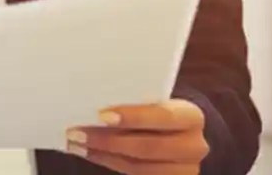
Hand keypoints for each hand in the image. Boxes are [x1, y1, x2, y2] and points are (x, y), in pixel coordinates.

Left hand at [66, 99, 208, 173]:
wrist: (180, 135)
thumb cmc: (159, 112)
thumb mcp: (156, 103)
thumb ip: (135, 103)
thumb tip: (94, 105)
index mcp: (192, 117)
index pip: (162, 115)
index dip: (133, 117)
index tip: (101, 115)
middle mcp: (195, 145)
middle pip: (148, 146)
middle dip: (107, 139)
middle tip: (76, 131)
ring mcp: (185, 169)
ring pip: (138, 165)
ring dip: (102, 153)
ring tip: (76, 143)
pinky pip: (135, 174)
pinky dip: (108, 162)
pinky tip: (90, 152)